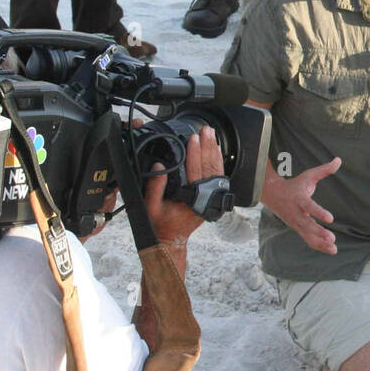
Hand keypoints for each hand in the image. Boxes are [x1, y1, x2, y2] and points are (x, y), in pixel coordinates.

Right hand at [143, 126, 222, 242]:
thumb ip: (155, 186)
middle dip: (207, 146)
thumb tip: (159, 166)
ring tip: (212, 135)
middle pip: (209, 167)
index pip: (196, 170)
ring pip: (216, 170)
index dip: (195, 153)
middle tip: (206, 130)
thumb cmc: (160, 224)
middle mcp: (205, 198)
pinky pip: (218, 176)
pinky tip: (216, 150)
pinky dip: (217, 162)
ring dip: (213, 151)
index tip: (193, 138)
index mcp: (193, 199)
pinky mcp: (212, 197)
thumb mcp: (151, 207)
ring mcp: (211, 198)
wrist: (170, 240)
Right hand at [261, 156, 341, 253]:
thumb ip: (324, 170)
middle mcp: (296, 213)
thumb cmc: (295, 185)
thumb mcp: (308, 175)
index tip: (330, 218)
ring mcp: (295, 223)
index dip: (318, 212)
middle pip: (307, 225)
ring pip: (307, 235)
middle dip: (319, 232)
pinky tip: (331, 250)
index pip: (309, 206)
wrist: (272, 195)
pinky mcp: (297, 229)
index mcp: (298, 198)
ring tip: (334, 248)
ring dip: (320, 243)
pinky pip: (308, 239)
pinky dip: (318, 246)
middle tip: (332, 238)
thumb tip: (339, 160)